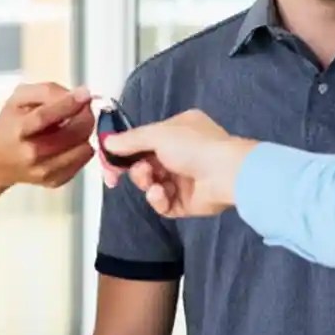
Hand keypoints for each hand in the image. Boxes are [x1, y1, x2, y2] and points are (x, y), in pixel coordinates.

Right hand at [0, 83, 95, 189]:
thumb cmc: (9, 125)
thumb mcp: (19, 99)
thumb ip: (46, 91)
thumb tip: (77, 95)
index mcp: (19, 130)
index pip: (44, 117)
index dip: (68, 104)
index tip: (85, 94)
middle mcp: (32, 154)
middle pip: (71, 135)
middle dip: (85, 117)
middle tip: (84, 108)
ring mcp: (45, 171)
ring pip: (83, 148)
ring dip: (84, 133)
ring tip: (73, 126)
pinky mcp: (55, 181)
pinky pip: (83, 161)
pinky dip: (81, 148)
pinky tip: (68, 142)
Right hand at [102, 109, 256, 218]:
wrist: (226, 173)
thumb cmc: (195, 146)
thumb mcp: (157, 134)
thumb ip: (130, 140)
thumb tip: (108, 142)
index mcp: (177, 131)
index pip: (144, 141)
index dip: (125, 151)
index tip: (109, 161)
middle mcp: (181, 154)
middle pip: (145, 165)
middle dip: (135, 169)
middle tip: (125, 172)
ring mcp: (184, 179)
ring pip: (152, 185)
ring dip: (146, 183)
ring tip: (152, 181)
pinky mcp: (187, 202)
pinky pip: (163, 203)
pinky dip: (158, 199)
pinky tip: (162, 193)